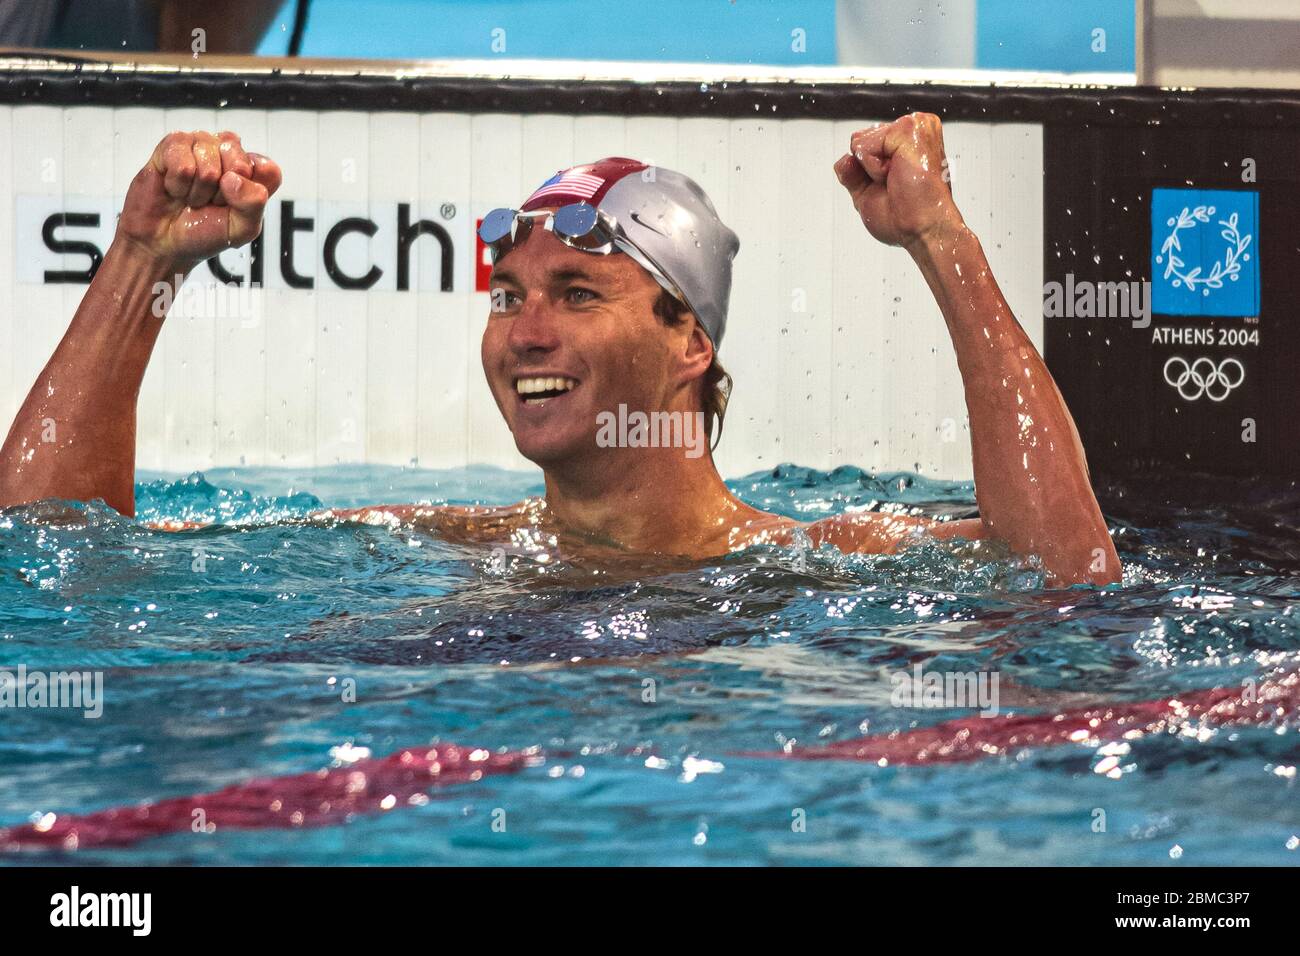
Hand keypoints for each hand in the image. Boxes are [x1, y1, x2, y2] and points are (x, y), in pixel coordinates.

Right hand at [117, 130, 281, 270]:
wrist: (164, 242)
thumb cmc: (204, 233)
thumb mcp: (242, 229)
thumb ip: (253, 204)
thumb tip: (233, 178)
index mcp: (251, 170)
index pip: (267, 169)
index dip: (249, 193)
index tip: (234, 206)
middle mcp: (227, 153)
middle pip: (238, 162)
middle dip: (221, 193)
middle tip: (209, 202)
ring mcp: (200, 145)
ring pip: (208, 164)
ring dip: (198, 191)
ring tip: (191, 197)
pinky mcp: (172, 145)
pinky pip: (182, 162)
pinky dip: (178, 184)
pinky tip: (175, 188)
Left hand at [833, 112, 962, 250]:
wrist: (922, 229)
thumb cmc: (905, 218)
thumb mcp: (867, 194)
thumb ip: (851, 175)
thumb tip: (845, 159)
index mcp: (907, 142)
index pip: (863, 143)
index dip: (866, 172)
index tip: (893, 186)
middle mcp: (914, 130)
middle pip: (858, 140)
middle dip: (867, 170)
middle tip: (896, 185)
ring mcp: (914, 126)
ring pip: (860, 142)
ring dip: (872, 170)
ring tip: (899, 181)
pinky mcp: (909, 129)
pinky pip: (865, 145)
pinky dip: (873, 168)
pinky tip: (897, 175)